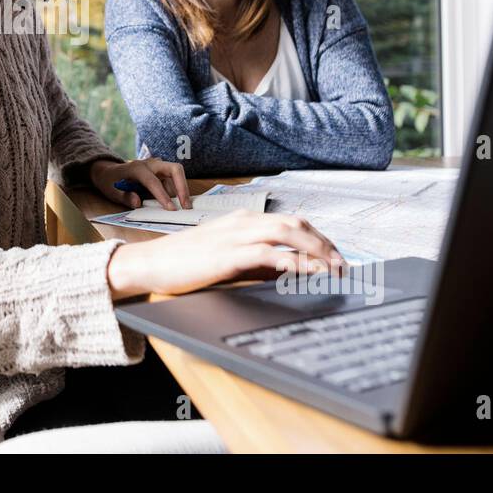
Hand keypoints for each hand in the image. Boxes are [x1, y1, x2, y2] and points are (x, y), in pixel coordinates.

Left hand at [89, 158, 190, 210]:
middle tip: (186, 205)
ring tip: (183, 207)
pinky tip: (175, 203)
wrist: (108, 171)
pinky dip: (177, 191)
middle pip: (174, 169)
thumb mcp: (111, 192)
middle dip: (183, 186)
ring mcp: (157, 166)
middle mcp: (150, 164)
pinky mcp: (161, 172)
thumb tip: (138, 203)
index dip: (163, 196)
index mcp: (137, 168)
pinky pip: (173, 180)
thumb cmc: (110, 181)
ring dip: (181, 191)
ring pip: (176, 176)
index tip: (171, 209)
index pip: (153, 182)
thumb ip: (124, 197)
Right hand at [106, 210, 345, 299]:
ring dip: (316, 250)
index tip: (334, 255)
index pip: (290, 221)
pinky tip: (308, 272)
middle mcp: (242, 222)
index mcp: (242, 220)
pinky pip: (268, 253)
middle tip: (343, 264)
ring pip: (286, 232)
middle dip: (324, 242)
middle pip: (295, 223)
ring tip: (334, 268)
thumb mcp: (225, 257)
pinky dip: (294, 261)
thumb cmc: (184, 262)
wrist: (150, 263)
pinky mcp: (227, 255)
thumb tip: (288, 270)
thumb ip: (256, 260)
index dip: (317, 236)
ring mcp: (235, 236)